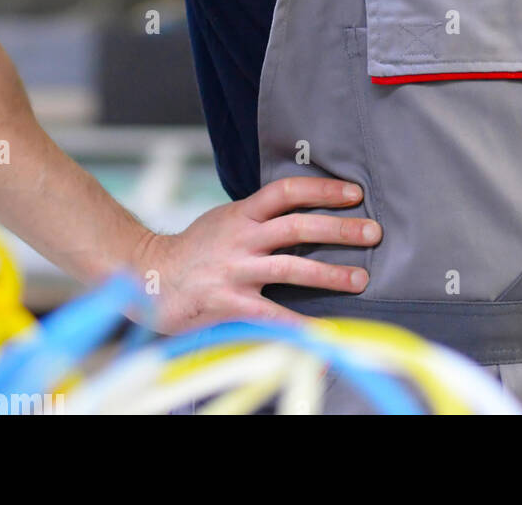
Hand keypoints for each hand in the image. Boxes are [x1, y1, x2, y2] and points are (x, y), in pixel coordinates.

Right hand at [132, 177, 380, 333]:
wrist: (148, 277)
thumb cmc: (193, 249)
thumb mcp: (225, 219)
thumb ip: (258, 216)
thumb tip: (300, 208)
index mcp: (242, 212)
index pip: (287, 191)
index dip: (323, 189)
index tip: (354, 193)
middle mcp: (241, 237)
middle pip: (298, 226)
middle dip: (340, 229)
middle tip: (373, 232)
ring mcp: (235, 270)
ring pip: (292, 266)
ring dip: (331, 273)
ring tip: (361, 279)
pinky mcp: (229, 303)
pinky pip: (272, 314)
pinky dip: (301, 324)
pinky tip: (325, 332)